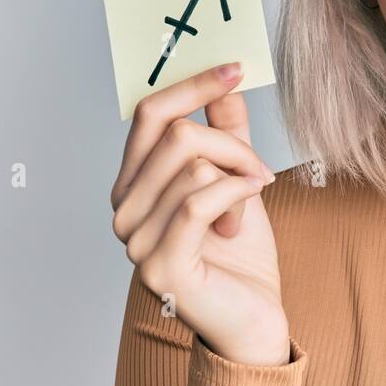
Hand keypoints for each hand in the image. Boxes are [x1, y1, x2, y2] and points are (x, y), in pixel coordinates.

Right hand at [109, 62, 290, 365]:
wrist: (254, 318)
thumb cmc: (242, 253)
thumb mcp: (236, 179)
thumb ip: (226, 131)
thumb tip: (226, 81)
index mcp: (134, 183)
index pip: (149, 113)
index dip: (191, 85)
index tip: (235, 67)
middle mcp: (124, 209)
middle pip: (178, 135)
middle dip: (232, 144)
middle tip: (260, 170)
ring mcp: (136, 240)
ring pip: (194, 166)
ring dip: (241, 176)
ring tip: (253, 201)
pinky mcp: (161, 266)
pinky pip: (200, 201)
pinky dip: (237, 195)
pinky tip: (251, 205)